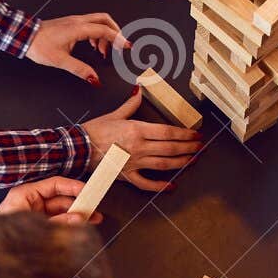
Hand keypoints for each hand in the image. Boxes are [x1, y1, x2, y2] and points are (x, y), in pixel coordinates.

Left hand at [0, 177, 99, 224]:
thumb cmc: (5, 239)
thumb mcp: (35, 227)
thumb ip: (58, 224)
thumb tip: (80, 218)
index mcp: (25, 194)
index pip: (54, 184)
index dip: (73, 186)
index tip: (88, 191)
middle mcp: (29, 202)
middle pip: (59, 199)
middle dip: (77, 205)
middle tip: (94, 210)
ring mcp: (31, 215)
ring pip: (58, 212)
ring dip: (74, 217)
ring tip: (92, 221)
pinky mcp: (33, 228)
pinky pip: (54, 223)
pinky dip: (66, 226)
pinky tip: (78, 228)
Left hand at [26, 13, 125, 84]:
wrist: (24, 35)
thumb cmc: (39, 45)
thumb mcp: (60, 61)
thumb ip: (80, 70)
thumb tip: (95, 79)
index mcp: (78, 29)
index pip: (104, 30)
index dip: (118, 38)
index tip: (127, 46)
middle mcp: (78, 22)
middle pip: (105, 20)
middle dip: (115, 32)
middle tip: (119, 46)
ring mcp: (74, 21)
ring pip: (97, 21)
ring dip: (104, 34)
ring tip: (103, 51)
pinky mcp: (70, 24)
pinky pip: (90, 25)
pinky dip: (96, 34)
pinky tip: (92, 46)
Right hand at [80, 89, 202, 191]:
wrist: (78, 148)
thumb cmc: (95, 130)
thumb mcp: (115, 114)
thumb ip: (131, 104)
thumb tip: (139, 90)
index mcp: (137, 130)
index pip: (168, 132)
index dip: (185, 134)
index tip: (195, 135)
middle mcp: (139, 147)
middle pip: (170, 148)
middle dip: (188, 148)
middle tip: (200, 147)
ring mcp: (134, 163)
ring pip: (163, 164)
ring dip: (180, 163)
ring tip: (192, 160)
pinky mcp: (127, 175)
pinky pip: (146, 183)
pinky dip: (159, 186)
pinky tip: (171, 186)